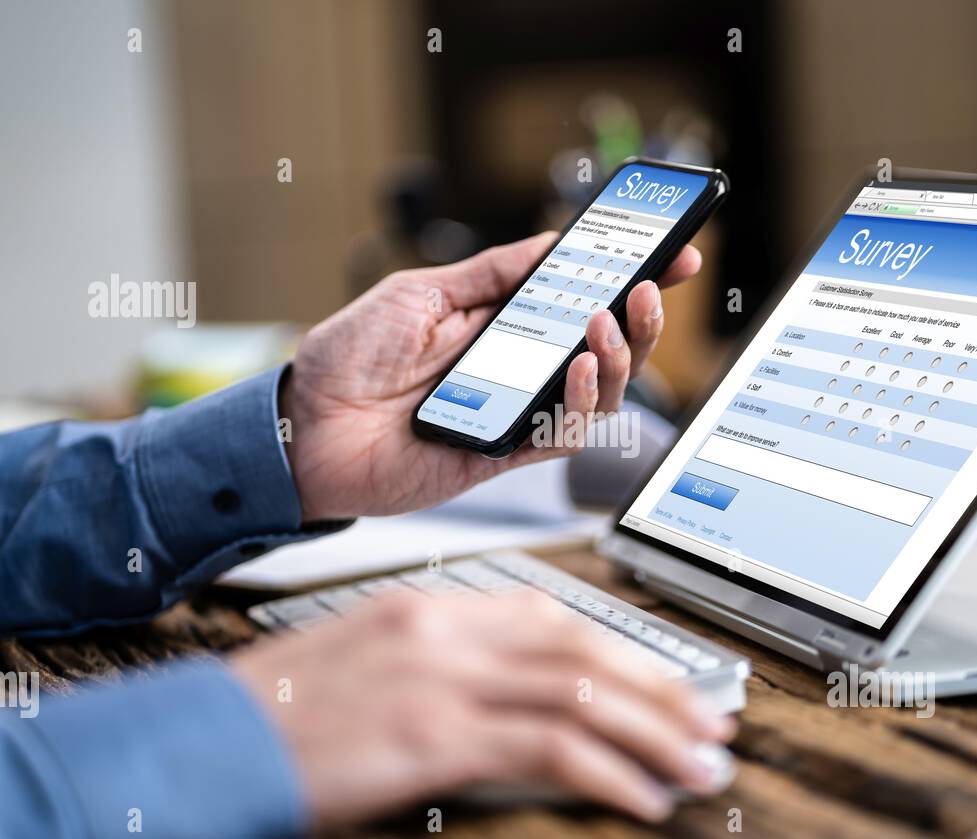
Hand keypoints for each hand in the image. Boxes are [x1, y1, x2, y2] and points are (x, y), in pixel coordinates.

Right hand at [230, 590, 736, 831]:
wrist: (204, 738)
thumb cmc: (278, 708)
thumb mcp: (367, 661)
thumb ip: (444, 663)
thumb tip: (516, 694)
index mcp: (429, 606)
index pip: (551, 615)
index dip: (621, 649)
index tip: (664, 680)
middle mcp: (446, 632)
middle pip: (583, 649)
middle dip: (660, 690)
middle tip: (709, 724)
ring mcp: (442, 679)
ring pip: (582, 693)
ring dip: (654, 734)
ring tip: (697, 766)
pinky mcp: (433, 736)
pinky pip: (550, 747)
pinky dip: (610, 772)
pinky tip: (641, 796)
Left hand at [279, 232, 700, 520]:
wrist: (303, 427)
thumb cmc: (349, 359)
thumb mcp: (421, 293)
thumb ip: (491, 274)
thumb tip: (552, 245)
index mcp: (502, 327)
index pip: (582, 301)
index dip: (630, 281)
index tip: (673, 253)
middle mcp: (517, 371)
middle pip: (607, 350)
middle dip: (641, 320)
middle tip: (648, 289)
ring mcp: (515, 413)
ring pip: (598, 395)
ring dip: (617, 357)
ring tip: (605, 322)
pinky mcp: (504, 454)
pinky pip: (562, 434)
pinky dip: (579, 400)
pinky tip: (575, 364)